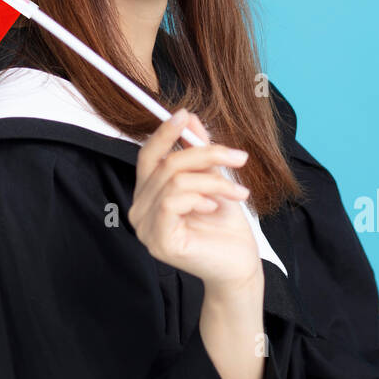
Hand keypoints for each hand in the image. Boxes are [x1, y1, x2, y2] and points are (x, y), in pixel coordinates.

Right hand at [127, 110, 261, 293]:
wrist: (239, 265)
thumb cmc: (225, 226)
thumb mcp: (213, 179)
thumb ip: (197, 151)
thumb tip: (189, 119)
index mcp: (148, 194)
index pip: (147, 155)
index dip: (164, 132)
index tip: (185, 114)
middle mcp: (139, 210)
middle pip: (164, 163)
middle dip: (204, 153)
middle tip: (238, 156)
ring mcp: (145, 228)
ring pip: (173, 180)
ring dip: (213, 179)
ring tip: (237, 191)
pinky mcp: (158, 241)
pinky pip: (173, 201)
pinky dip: (200, 196)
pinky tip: (215, 207)